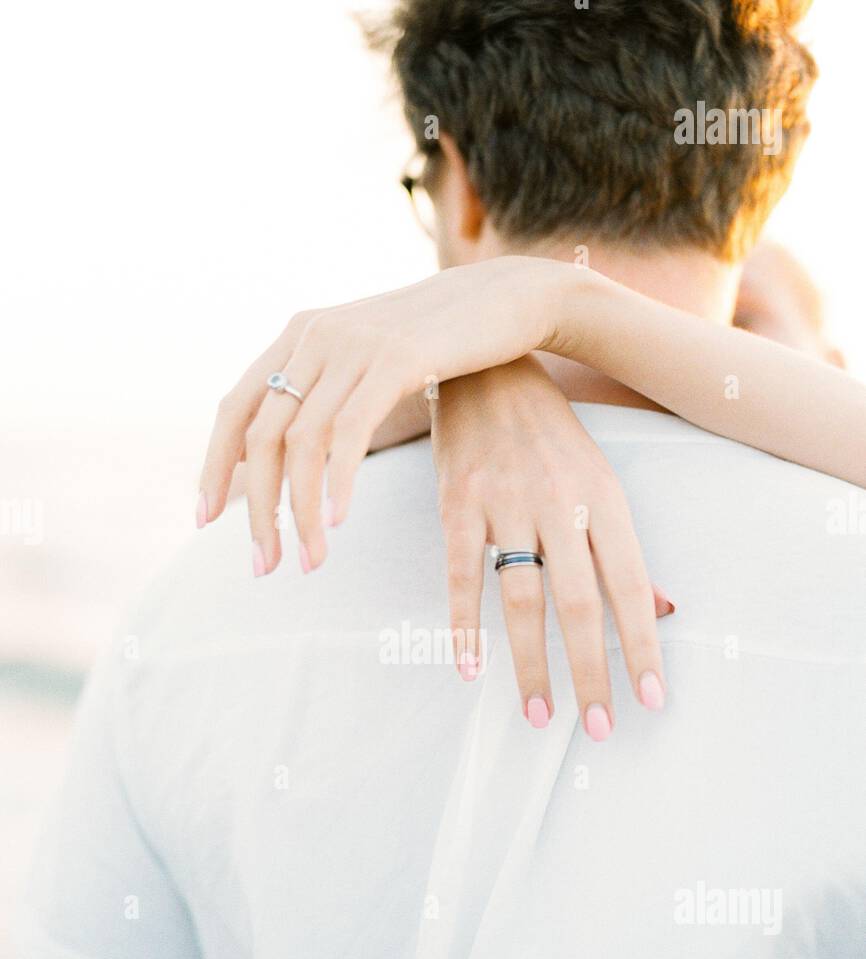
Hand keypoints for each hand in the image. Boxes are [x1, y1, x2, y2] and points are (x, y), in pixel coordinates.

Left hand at [198, 257, 563, 572]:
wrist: (509, 297)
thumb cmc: (441, 341)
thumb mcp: (367, 358)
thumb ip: (327, 389)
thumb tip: (292, 446)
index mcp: (298, 335)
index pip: (235, 409)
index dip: (213, 467)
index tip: (205, 521)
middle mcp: (315, 335)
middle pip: (261, 438)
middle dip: (258, 511)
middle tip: (264, 566)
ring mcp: (353, 344)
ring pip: (303, 445)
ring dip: (300, 514)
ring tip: (309, 562)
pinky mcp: (396, 358)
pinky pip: (350, 433)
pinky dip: (338, 484)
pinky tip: (337, 524)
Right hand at [433, 359, 671, 737]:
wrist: (487, 367)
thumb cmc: (550, 437)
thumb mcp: (599, 482)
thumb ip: (624, 551)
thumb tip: (666, 611)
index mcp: (605, 499)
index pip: (631, 587)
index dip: (643, 646)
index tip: (652, 700)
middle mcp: (561, 503)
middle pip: (580, 604)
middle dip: (591, 673)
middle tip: (599, 727)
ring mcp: (507, 502)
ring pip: (523, 599)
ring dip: (532, 664)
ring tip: (541, 715)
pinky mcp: (458, 502)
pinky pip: (461, 575)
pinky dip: (464, 626)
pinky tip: (471, 668)